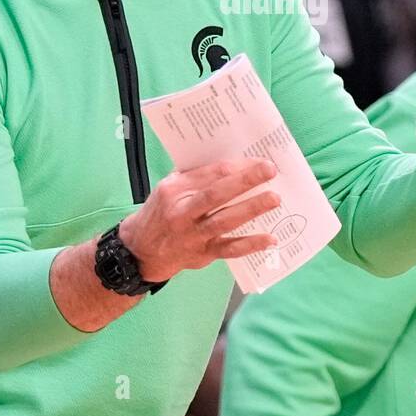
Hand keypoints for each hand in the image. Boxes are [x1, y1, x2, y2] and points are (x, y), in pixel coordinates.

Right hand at [118, 159, 280, 281]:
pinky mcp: (202, 254)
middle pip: (216, 195)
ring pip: (225, 221)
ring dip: (251, 209)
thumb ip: (196, 178)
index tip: (258, 161)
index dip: (236, 167)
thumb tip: (233, 165)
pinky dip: (250, 244)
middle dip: (245, 181)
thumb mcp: (169, 188)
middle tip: (270, 170)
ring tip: (274, 199)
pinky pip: (229, 249)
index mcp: (174, 191)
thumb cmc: (161, 212)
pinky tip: (270, 238)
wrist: (141, 250)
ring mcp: (193, 236)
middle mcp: (182, 213)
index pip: (209, 175)